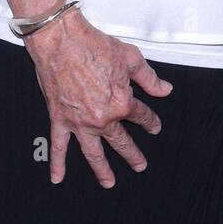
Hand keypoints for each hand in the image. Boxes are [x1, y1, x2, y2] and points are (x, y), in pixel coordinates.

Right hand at [24, 8, 172, 188]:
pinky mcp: (60, 119)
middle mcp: (102, 118)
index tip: (154, 127)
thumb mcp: (130, 58)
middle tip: (140, 164)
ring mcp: (80, 122)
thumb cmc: (94, 46)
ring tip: (109, 182)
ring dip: (102, 169)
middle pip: (121, 140)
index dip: (150, 121)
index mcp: (121, 102)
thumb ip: (149, 78)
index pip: (141, 115)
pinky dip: (57, 163)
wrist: (63, 41)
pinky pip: (59, 146)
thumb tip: (164, 90)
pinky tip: (58, 177)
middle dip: (132, 154)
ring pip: (93, 153)